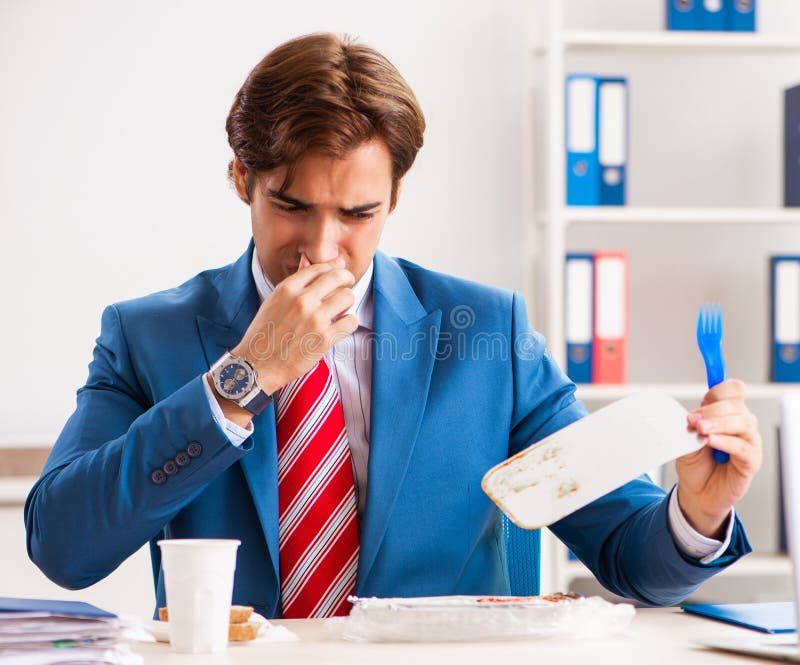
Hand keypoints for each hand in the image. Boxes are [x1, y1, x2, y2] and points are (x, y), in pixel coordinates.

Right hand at [232, 258, 358, 393]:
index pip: (319, 268)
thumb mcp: (273, 302)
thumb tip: (313, 267)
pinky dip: (349, 323)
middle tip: (347, 286)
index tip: (337, 274)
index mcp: (287, 289)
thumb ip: (294, 286)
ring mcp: (315, 319)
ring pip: (348, 297)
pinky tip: (341, 326)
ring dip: (348, 303)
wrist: (256, 366)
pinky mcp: (324, 339)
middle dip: (347, 279)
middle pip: (338, 277)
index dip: (332, 268)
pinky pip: (351, 321)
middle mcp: (302, 300)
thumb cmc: (263, 334)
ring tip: (341, 310)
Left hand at [675, 379, 761, 538]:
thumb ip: (690, 424)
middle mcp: (741, 424)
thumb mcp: (685, 437)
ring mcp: (748, 442)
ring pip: (742, 422)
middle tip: (693, 420)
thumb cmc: (695, 463)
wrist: (696, 491)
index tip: (703, 397)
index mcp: (726, 413)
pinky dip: (726, 442)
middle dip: (712, 409)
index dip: (719, 390)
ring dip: (719, 423)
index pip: (733, 390)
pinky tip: (711, 442)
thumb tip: (690, 414)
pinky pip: (743, 447)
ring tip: (700, 430)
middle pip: (736, 405)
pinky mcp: (751, 461)